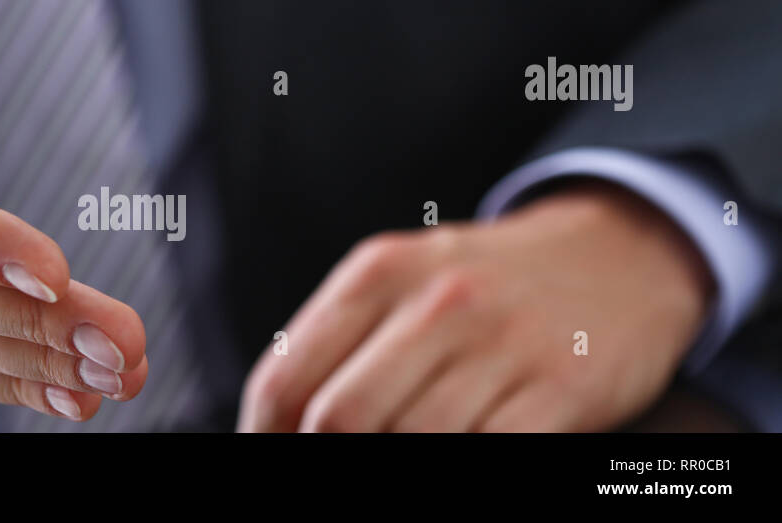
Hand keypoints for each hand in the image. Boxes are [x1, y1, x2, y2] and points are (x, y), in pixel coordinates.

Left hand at [238, 182, 712, 431]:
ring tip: (398, 460)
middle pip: (338, 419)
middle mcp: (435, 302)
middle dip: (326, 458)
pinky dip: (461, 469)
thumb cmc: (491, 287)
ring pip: (410, 442)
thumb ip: (346, 343)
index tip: (270, 453)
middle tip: (331, 470)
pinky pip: (487, 453)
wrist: (621, 253)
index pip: (285, 378)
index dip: (264, 435)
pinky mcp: (562, 387)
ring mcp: (501, 344)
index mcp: (378, 273)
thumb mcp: (407, 283)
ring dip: (396, 466)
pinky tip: (459, 458)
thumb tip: (281, 425)